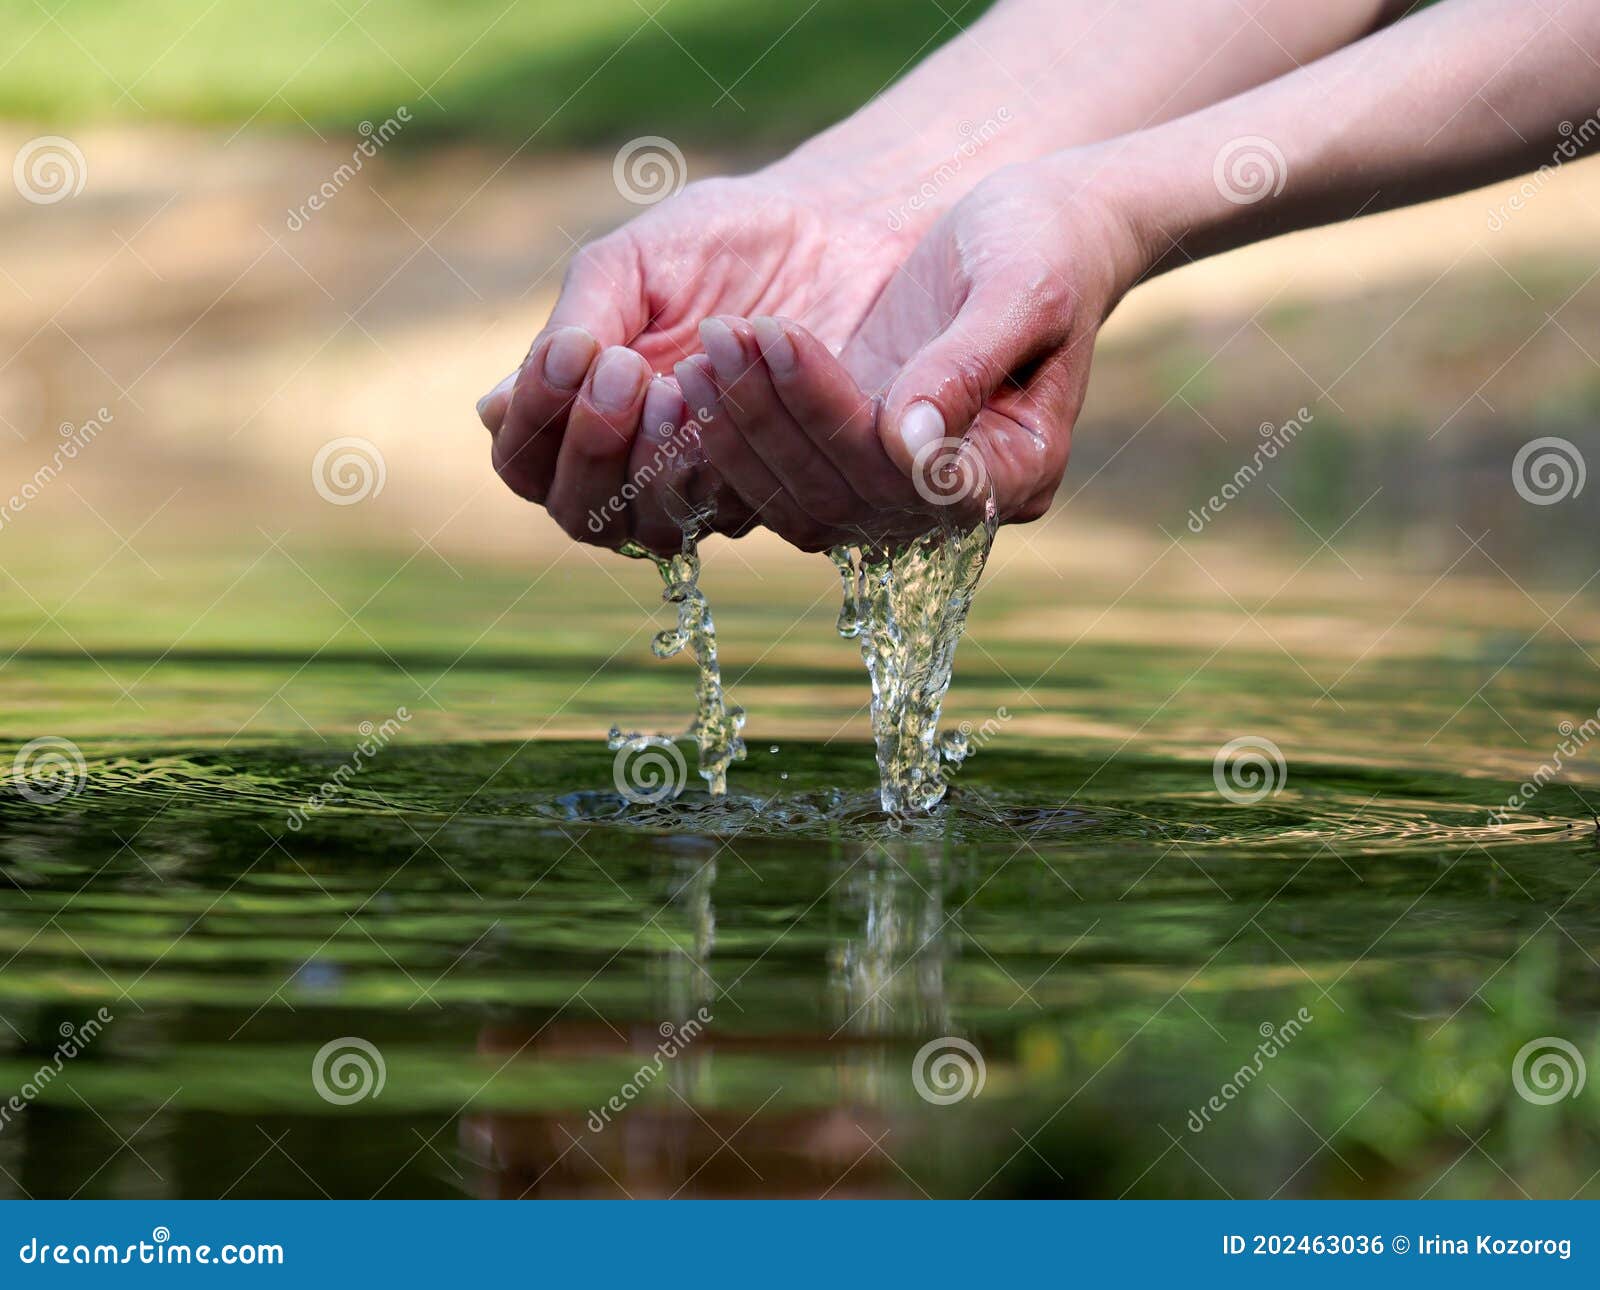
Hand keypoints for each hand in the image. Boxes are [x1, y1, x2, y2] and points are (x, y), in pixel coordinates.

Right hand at [476, 171, 917, 553]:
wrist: (836, 233)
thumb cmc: (721, 242)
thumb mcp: (630, 266)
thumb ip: (573, 329)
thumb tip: (490, 410)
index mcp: (579, 411)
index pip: (524, 462)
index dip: (534, 426)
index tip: (574, 354)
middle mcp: (633, 466)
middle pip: (578, 514)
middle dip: (590, 448)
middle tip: (625, 370)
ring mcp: (702, 487)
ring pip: (649, 529)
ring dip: (651, 464)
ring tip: (677, 384)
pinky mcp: (773, 492)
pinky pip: (731, 509)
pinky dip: (721, 459)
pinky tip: (732, 397)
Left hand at [684, 161, 1146, 548]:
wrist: (1040, 229)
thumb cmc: (1047, 245)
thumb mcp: (1021, 288)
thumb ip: (967, 366)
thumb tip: (910, 446)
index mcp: (1018, 471)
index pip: (910, 474)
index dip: (838, 414)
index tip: (787, 336)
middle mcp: (954, 501)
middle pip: (845, 492)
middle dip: (774, 412)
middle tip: (722, 332)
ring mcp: (897, 490)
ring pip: (801, 497)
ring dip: (743, 426)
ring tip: (706, 347)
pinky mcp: (852, 462)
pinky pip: (781, 479)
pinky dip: (736, 433)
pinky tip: (700, 372)